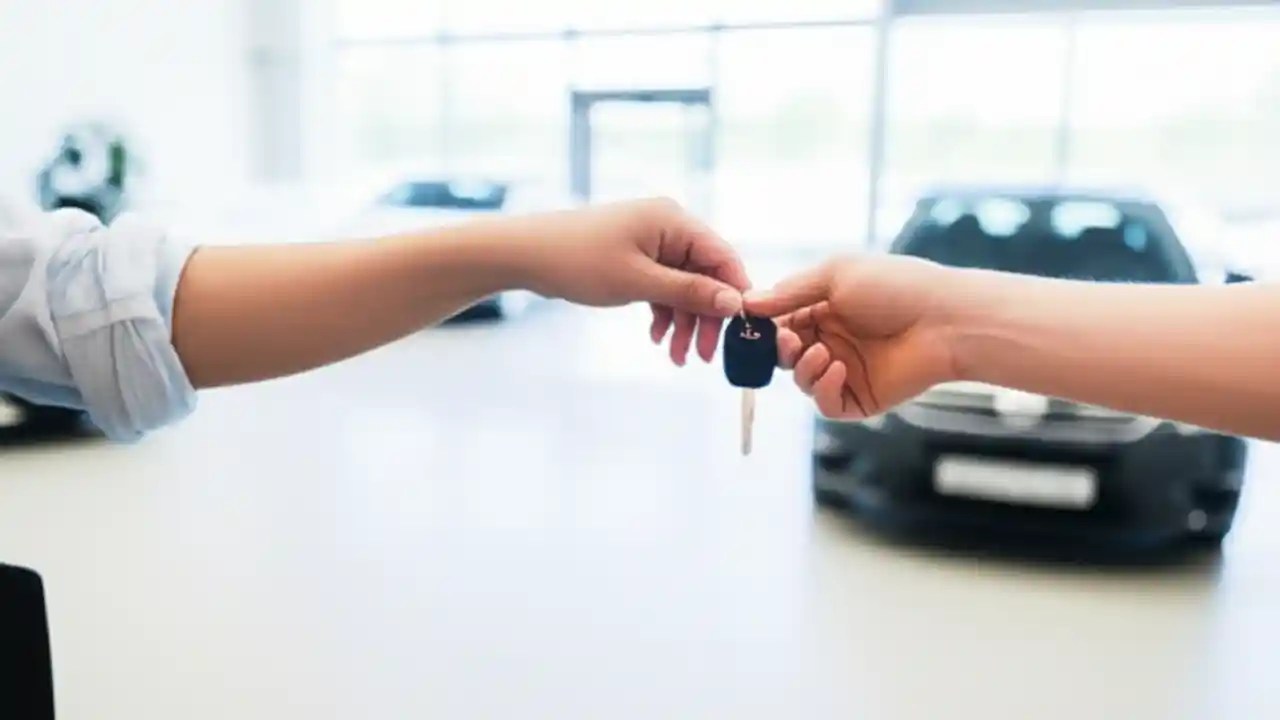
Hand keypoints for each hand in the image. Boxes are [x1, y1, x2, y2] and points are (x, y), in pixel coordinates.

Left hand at [521, 198, 750, 364]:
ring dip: (682, 322)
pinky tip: (656, 338)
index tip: (737, 333)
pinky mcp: (634, 257)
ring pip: (682, 286)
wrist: (526, 255)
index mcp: (674, 221)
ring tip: (676, 357)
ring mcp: (650, 242)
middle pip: (704, 276)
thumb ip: (690, 292)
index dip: (733, 295)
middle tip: (702, 357)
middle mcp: (667, 227)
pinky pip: (661, 287)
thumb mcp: (639, 282)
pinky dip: (662, 312)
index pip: (723, 258)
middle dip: (704, 317)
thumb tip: (733, 302)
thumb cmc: (579, 261)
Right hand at [743, 255, 957, 418]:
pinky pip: (826, 403)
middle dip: (779, 350)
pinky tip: (837, 370)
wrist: (945, 320)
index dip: (766, 326)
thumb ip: (791, 292)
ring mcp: (847, 371)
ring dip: (803, 368)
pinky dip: (822, 389)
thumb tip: (749, 302)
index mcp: (826, 308)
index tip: (752, 325)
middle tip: (787, 342)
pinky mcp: (860, 398)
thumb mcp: (836, 275)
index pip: (782, 322)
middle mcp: (834, 340)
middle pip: (786, 354)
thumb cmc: (896, 287)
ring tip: (822, 353)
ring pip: (802, 380)